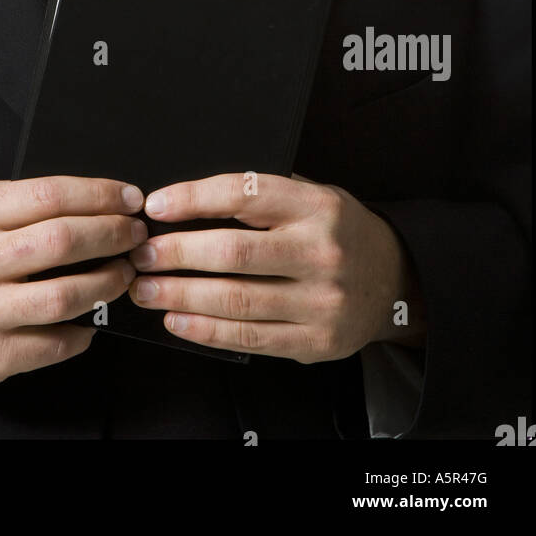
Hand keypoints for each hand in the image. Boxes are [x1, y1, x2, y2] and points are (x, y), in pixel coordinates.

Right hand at [0, 176, 146, 390]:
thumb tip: (90, 196)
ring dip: (107, 283)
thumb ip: (17, 200)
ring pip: (64, 295)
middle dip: (112, 234)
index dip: (100, 195)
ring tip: (121, 274)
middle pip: (62, 240)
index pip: (50, 195)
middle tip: (134, 235)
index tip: (128, 199)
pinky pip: (53, 343)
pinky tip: (90, 320)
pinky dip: (82, 332)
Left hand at [126, 171, 427, 360]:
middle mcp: (320, 253)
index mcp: (316, 207)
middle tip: (141, 253)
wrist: (394, 279)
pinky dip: (205, 330)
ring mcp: (320, 302)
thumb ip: (262, 194)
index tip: (155, 205)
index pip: (244, 195)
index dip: (193, 199)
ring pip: (235, 300)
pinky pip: (249, 338)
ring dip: (180, 296)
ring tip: (146, 288)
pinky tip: (177, 319)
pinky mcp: (314, 342)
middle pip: (232, 253)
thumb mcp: (313, 195)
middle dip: (176, 254)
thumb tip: (185, 199)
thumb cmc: (338, 231)